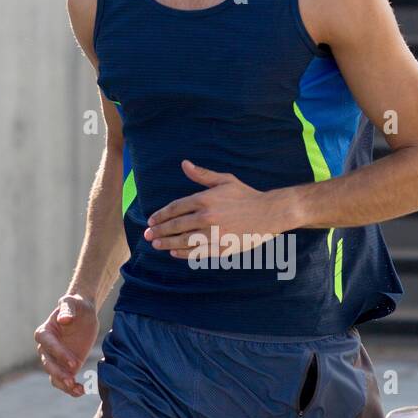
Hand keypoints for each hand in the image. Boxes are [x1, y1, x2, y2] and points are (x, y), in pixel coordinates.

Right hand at [34, 293, 98, 396]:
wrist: (83, 313)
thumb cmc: (76, 305)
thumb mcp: (73, 303)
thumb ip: (67, 310)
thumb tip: (63, 319)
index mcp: (45, 332)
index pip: (48, 345)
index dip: (59, 354)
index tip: (75, 362)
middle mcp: (46, 348)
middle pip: (48, 364)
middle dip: (59, 373)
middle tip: (71, 380)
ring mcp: (55, 359)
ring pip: (54, 376)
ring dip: (63, 385)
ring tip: (77, 390)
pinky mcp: (65, 366)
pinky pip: (64, 380)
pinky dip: (71, 388)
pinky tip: (81, 391)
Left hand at [143, 160, 286, 257]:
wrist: (268, 213)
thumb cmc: (246, 195)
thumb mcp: (224, 180)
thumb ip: (202, 175)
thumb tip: (184, 164)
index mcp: (205, 199)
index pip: (176, 208)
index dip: (161, 215)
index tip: (151, 220)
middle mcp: (207, 217)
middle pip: (176, 225)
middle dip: (159, 230)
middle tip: (148, 235)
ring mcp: (214, 234)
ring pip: (184, 240)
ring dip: (167, 243)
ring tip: (156, 244)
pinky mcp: (222, 247)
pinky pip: (198, 252)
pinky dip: (184, 253)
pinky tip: (174, 252)